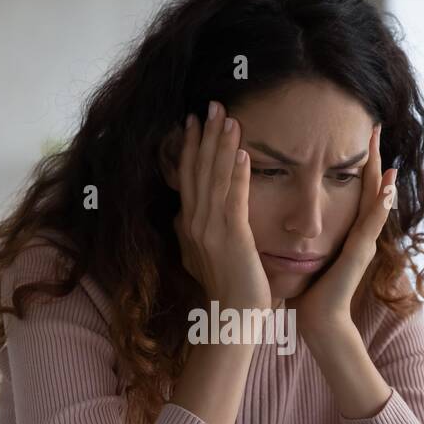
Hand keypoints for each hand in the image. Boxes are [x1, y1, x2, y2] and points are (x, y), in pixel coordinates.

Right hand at [173, 101, 271, 312]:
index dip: (189, 148)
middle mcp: (195, 224)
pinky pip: (234, 198)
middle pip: (198, 171)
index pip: (188, 178)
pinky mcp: (232, 238)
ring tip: (228, 117)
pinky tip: (243, 152)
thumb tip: (181, 220)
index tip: (192, 121)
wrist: (232, 319)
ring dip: (221, 146)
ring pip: (215, 179)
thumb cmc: (228, 291)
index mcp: (189, 226)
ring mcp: (211, 231)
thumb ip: (194, 236)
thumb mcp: (203, 258)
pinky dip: (237, 174)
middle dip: (204, 136)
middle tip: (210, 104)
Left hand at [290, 122, 396, 342]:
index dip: (357, 161)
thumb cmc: (309, 290)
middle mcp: (359, 233)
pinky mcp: (359, 255)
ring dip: (383, 177)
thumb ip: (304, 231)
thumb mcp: (306, 251)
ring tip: (388, 152)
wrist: (318, 321)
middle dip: (374, 158)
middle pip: (369, 187)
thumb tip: (287, 213)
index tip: (358, 134)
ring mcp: (363, 243)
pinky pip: (371, 225)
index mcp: (346, 229)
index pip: (353, 187)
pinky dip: (380, 206)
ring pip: (377, 203)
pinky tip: (386, 188)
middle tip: (376, 127)